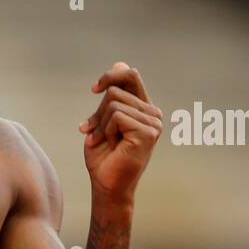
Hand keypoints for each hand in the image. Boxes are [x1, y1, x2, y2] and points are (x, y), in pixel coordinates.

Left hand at [77, 62, 161, 203]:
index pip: (130, 75)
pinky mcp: (149, 131)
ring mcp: (154, 122)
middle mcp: (152, 113)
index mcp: (143, 108)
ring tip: (105, 142)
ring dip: (101, 124)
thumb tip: (120, 62)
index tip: (94, 89)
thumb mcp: (102, 121)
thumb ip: (111, 97)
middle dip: (98, 113)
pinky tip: (113, 145)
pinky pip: (117, 116)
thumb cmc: (103, 157)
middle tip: (94, 133)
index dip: (111, 75)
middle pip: (116, 90)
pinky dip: (107, 130)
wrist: (106, 185)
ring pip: (114, 103)